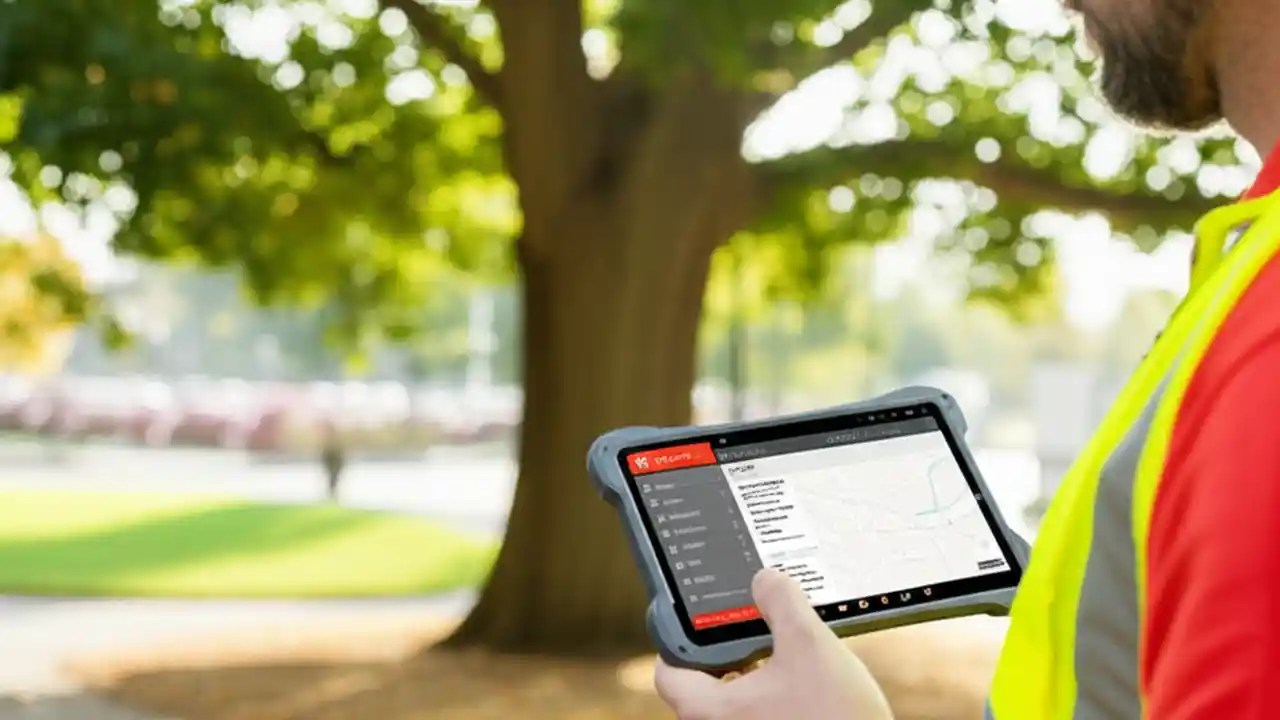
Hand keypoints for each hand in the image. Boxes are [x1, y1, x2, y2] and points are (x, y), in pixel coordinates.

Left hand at [655, 569, 893, 719]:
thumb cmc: (836, 719)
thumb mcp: (811, 643)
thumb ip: (782, 602)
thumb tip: (765, 580)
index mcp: (712, 709)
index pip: (666, 673)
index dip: (676, 639)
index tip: (695, 622)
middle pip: (700, 688)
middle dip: (725, 656)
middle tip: (750, 634)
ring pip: (732, 706)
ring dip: (752, 679)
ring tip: (783, 658)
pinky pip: (756, 719)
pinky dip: (770, 700)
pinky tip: (802, 687)